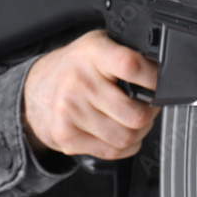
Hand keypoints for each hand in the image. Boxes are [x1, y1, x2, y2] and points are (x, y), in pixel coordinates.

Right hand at [22, 30, 160, 159]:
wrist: (34, 89)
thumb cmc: (75, 68)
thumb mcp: (99, 45)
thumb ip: (128, 54)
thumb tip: (162, 71)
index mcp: (93, 53)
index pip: (131, 66)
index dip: (154, 79)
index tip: (160, 84)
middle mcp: (80, 82)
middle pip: (136, 114)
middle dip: (150, 113)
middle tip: (148, 106)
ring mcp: (71, 111)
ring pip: (127, 137)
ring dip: (139, 132)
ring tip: (133, 119)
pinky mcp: (66, 136)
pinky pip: (112, 151)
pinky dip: (124, 146)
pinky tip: (118, 131)